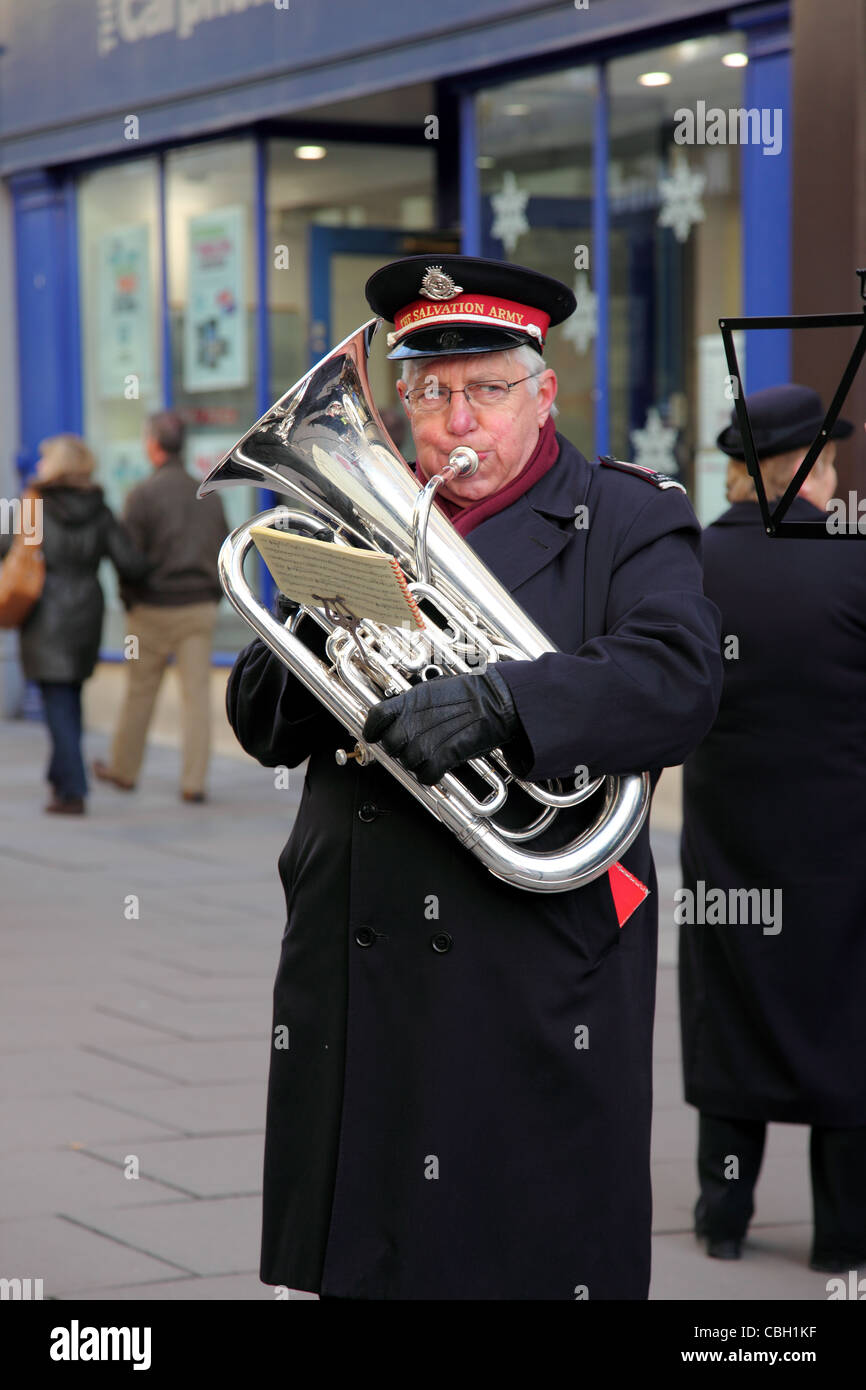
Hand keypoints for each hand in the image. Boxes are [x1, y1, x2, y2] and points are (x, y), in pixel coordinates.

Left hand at [362, 666, 520, 784]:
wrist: (495, 701)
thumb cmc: (470, 693)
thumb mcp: (433, 688)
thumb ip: (413, 703)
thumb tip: (399, 713)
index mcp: (410, 700)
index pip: (376, 716)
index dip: (371, 729)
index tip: (373, 736)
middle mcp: (415, 720)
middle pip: (390, 744)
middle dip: (398, 750)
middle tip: (410, 748)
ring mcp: (429, 738)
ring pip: (407, 762)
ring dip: (416, 763)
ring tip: (429, 756)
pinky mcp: (445, 754)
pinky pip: (426, 775)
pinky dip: (430, 776)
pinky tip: (438, 768)